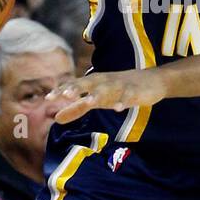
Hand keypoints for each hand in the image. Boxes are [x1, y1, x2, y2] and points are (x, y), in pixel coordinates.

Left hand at [51, 70, 167, 124]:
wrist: (151, 80)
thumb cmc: (117, 90)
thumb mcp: (96, 100)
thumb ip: (76, 108)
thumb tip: (56, 119)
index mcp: (93, 83)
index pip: (74, 85)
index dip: (62, 91)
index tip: (48, 98)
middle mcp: (104, 82)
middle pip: (87, 84)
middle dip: (76, 88)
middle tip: (65, 95)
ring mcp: (119, 86)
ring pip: (107, 90)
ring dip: (98, 95)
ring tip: (89, 102)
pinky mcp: (134, 91)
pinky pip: (127, 96)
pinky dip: (123, 101)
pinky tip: (118, 108)